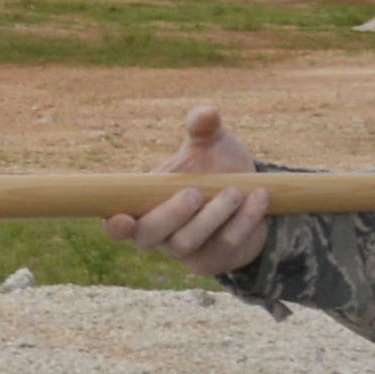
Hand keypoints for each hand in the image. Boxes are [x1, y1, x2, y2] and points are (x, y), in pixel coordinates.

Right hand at [107, 102, 271, 278]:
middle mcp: (158, 234)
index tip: (121, 217)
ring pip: (188, 241)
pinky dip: (243, 221)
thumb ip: (202, 127)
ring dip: (212, 215)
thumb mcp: (210, 143)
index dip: (115, 225)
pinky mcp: (214, 260)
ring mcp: (185, 251)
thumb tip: (206, 114)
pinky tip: (259, 197)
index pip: (116, 225)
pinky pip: (224, 245)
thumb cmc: (217, 167)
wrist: (253, 195)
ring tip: (236, 190)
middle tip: (195, 192)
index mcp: (143, 206)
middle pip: (147, 237)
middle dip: (171, 214)